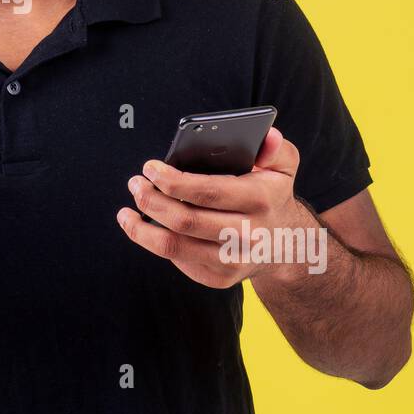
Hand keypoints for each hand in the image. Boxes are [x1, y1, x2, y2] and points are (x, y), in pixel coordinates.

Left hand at [116, 127, 310, 288]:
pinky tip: (148, 228)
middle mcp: (248, 235)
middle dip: (150, 201)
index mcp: (260, 201)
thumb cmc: (272, 195)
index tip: (150, 168)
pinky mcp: (220, 278)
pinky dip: (157, 244)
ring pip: (174, 247)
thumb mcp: (283, 167)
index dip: (172, 180)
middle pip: (185, 220)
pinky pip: (179, 261)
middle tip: (135, 184)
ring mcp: (233, 261)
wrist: (286, 245)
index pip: (206, 191)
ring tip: (126, 213)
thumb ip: (275, 147)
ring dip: (141, 229)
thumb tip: (267, 135)